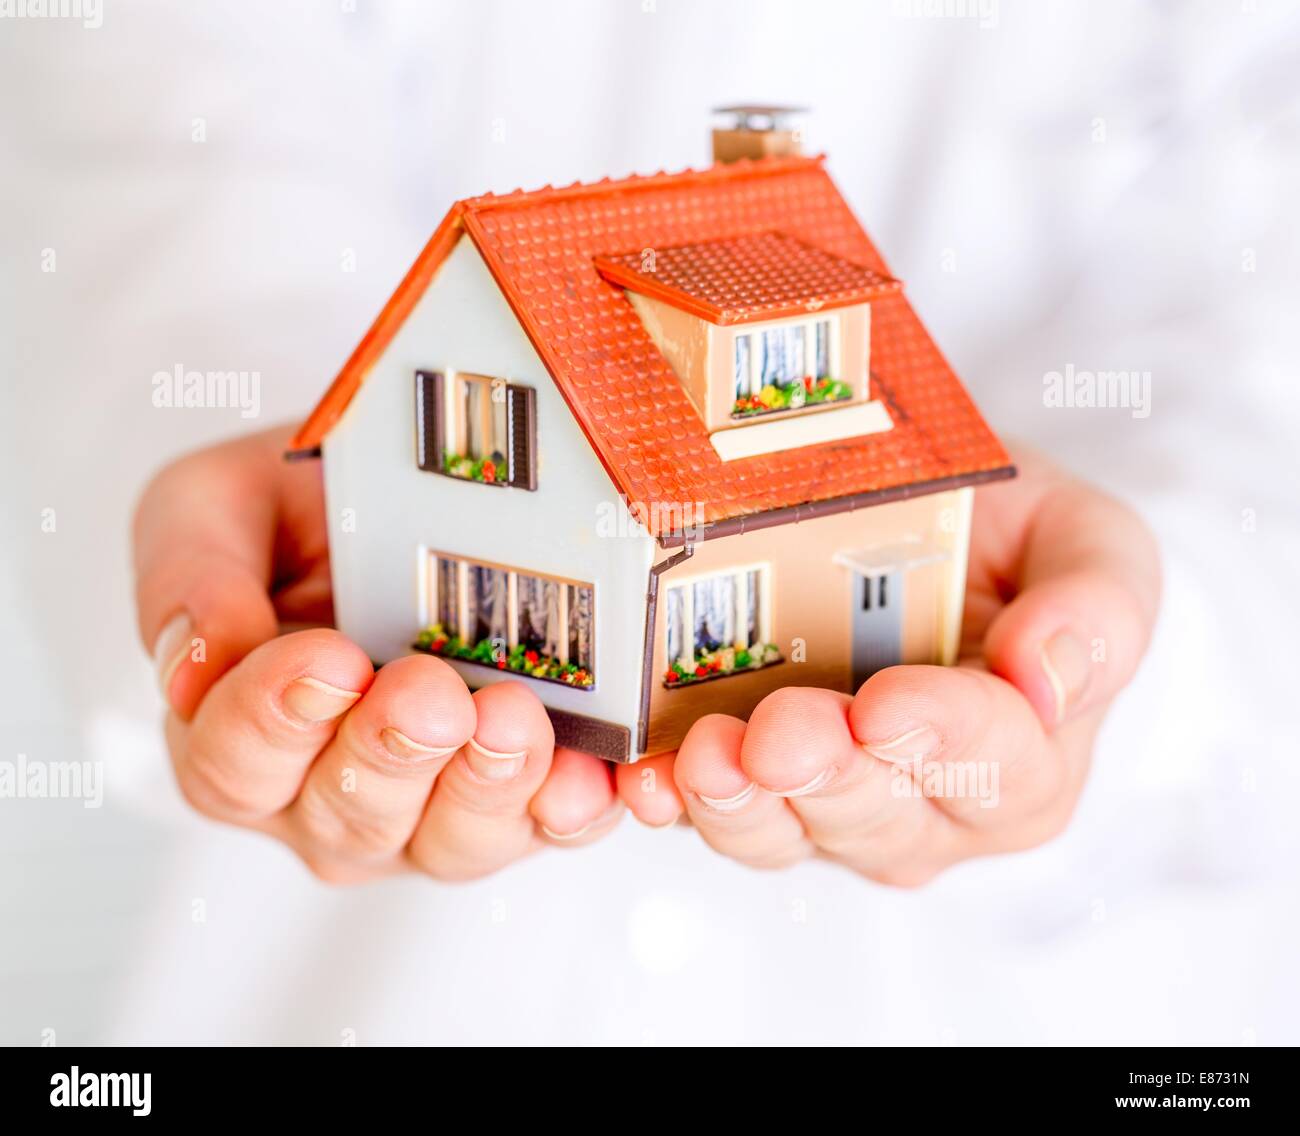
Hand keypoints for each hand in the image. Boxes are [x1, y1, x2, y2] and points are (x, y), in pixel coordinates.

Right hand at [133, 426, 621, 883]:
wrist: (417, 486)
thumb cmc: (309, 505)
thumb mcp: (219, 504)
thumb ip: (189, 574)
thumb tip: (192, 664)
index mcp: (239, 736)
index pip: (232, 762)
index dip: (274, 721)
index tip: (325, 659)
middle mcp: (328, 795)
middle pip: (348, 815)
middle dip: (392, 754)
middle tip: (429, 694)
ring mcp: (430, 808)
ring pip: (450, 838)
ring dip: (484, 785)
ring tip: (510, 720)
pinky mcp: (522, 797)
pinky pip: (549, 825)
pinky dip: (572, 807)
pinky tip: (588, 778)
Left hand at [612, 445, 1160, 884]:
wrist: (938, 534)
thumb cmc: (1018, 547)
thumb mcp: (1090, 546)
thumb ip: (1098, 611)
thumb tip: (1051, 678)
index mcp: (1028, 763)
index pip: (997, 767)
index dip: (942, 738)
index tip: (889, 704)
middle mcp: (930, 809)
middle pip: (877, 816)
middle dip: (824, 776)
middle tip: (780, 733)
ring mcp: (834, 807)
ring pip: (786, 832)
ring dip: (738, 802)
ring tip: (701, 758)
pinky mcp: (756, 788)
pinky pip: (713, 809)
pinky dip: (670, 800)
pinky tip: (640, 779)